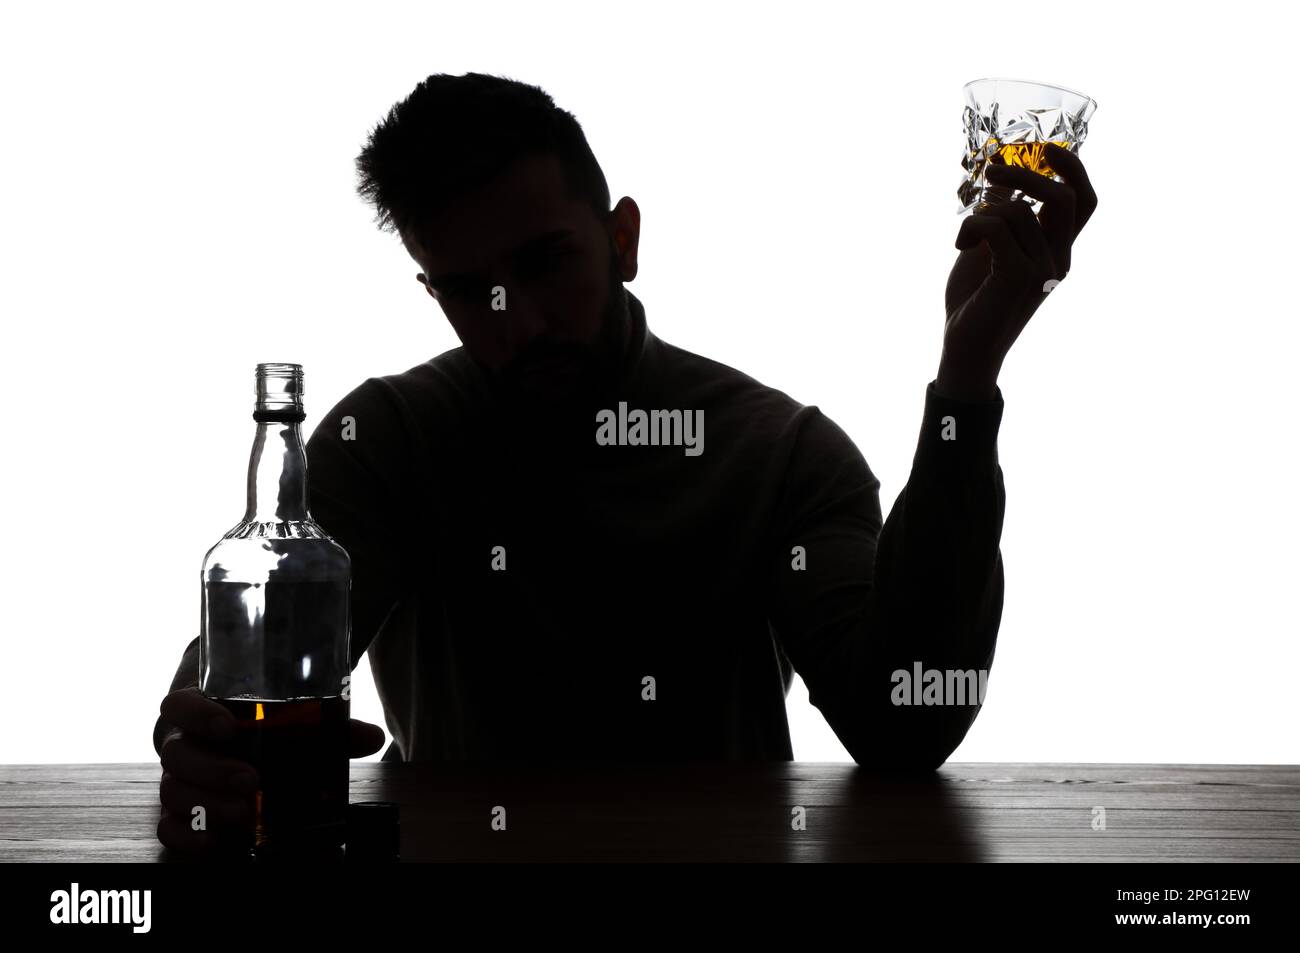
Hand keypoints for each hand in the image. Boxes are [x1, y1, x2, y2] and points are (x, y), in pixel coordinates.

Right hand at [156, 686, 385, 853]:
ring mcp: (179, 781)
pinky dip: (188, 837)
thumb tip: (373, 737)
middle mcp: (184, 745)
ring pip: (172, 792)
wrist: (239, 751)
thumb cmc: (264, 730)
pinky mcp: (180, 815)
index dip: (197, 715)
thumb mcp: (293, 724)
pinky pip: (168, 829)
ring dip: (207, 805)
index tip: (229, 727)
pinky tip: (214, 841)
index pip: (178, 705)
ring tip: (245, 814)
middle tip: (252, 781)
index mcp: (203, 712)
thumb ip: (330, 728)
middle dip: (214, 770)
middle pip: (177, 754)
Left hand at [937, 143, 1098, 399]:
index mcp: (1057, 251)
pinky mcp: (1016, 279)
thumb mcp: (992, 250)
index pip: (1085, 202)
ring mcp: (1041, 271)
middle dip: (1028, 174)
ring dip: (982, 209)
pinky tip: (960, 245)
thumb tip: (1004, 176)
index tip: (1047, 149)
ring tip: (965, 232)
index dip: (1074, 169)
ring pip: (1018, 212)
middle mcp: (1058, 260)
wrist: (966, 349)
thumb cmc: (976, 300)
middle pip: (1064, 198)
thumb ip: (1005, 217)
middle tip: (992, 170)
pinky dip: (972, 226)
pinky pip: (997, 229)